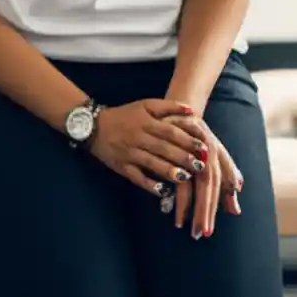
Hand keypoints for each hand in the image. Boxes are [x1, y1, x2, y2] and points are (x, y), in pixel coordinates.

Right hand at [88, 100, 207, 194]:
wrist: (93, 126)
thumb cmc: (125, 115)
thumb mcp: (145, 105)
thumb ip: (169, 106)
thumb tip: (191, 110)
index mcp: (146, 122)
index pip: (170, 132)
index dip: (187, 140)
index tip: (203, 147)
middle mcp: (138, 138)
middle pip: (163, 148)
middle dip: (183, 157)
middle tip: (201, 166)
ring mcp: (129, 153)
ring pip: (151, 163)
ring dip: (169, 171)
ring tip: (186, 178)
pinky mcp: (121, 167)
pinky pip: (136, 177)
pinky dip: (148, 184)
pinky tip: (162, 190)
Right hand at [170, 121, 242, 238]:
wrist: (179, 108)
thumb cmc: (200, 136)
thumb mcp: (217, 153)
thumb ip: (228, 180)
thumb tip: (235, 209)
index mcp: (214, 152)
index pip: (216, 185)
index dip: (213, 207)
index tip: (208, 230)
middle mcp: (200, 149)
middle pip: (204, 183)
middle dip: (202, 209)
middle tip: (200, 233)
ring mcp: (182, 146)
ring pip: (183, 180)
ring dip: (183, 203)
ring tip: (181, 224)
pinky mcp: (165, 145)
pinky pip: (163, 171)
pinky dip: (162, 186)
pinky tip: (164, 203)